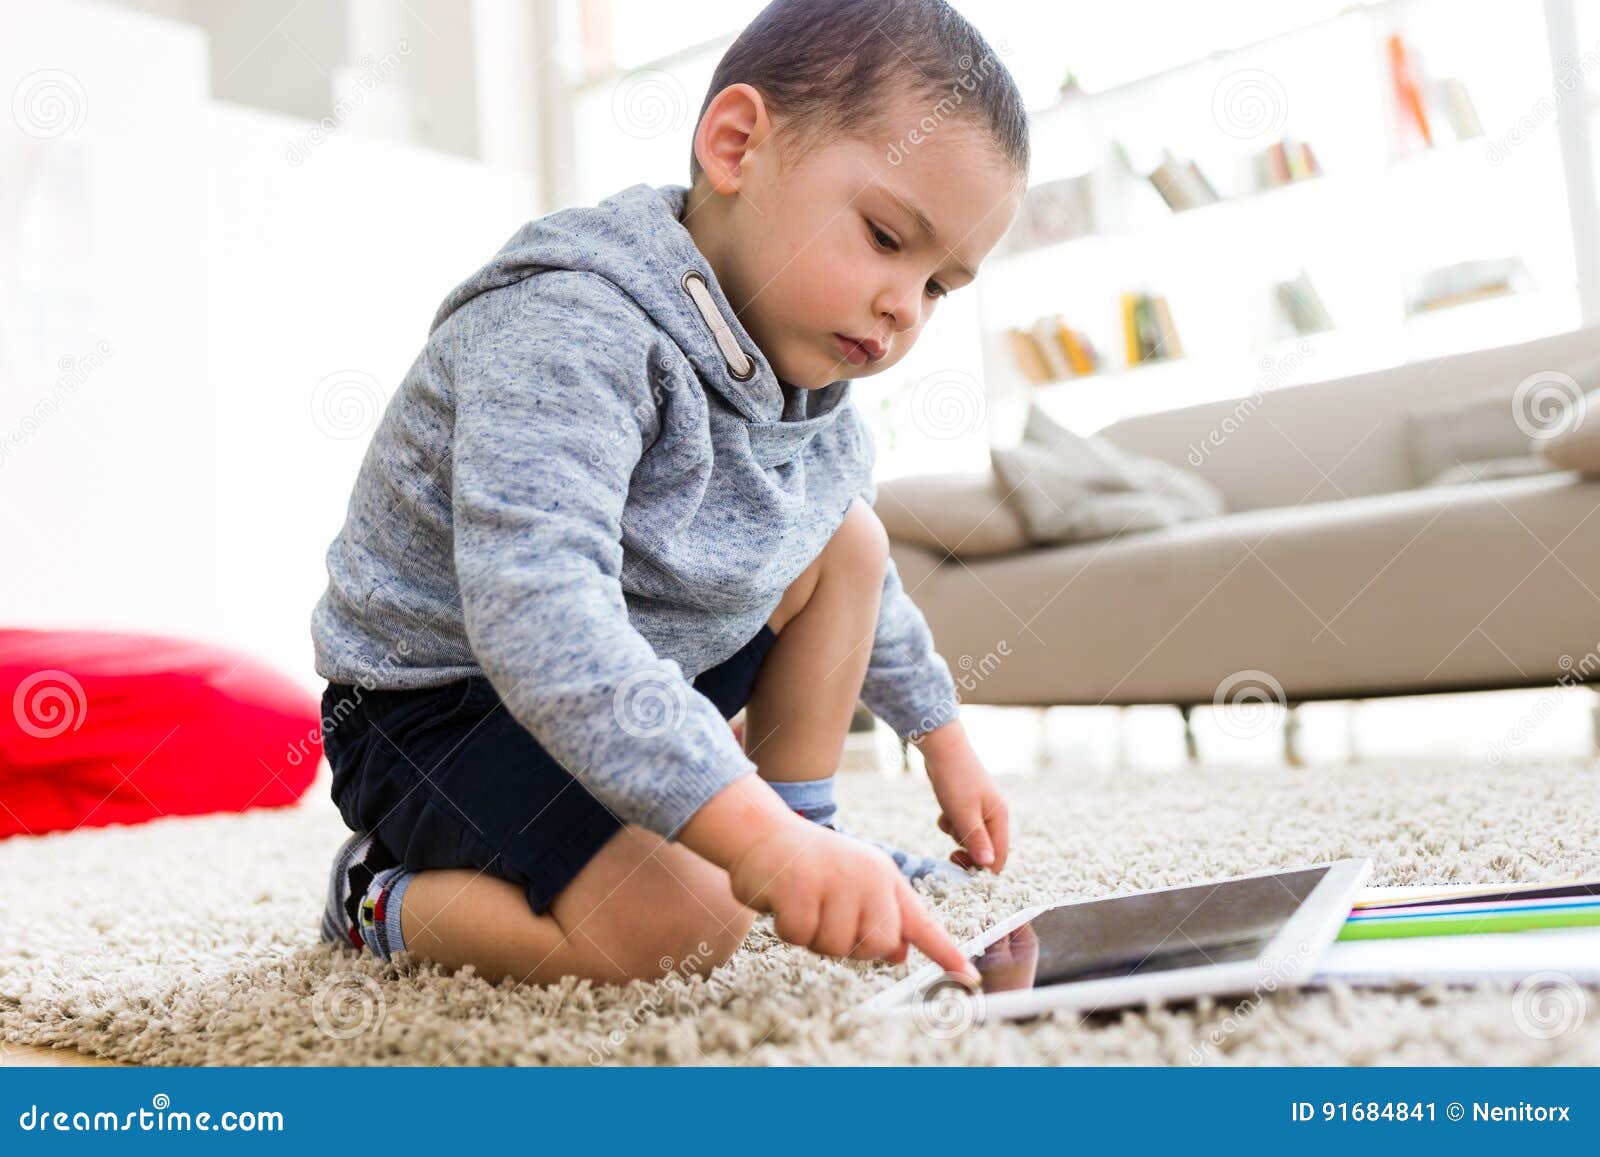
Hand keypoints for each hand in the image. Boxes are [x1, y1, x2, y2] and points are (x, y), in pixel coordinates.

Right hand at [727, 817, 977, 979]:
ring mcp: (836, 881)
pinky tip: (784, 902)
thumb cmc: (811, 866)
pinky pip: (801, 938)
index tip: (968, 976)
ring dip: (815, 937)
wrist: (762, 834)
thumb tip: (900, 955)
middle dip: (850, 944)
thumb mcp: (854, 887)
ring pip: (836, 947)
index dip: (945, 953)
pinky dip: (789, 929)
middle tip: (828, 916)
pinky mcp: (801, 888)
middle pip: (876, 946)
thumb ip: (880, 918)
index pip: (920, 922)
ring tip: (805, 903)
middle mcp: (868, 877)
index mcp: (884, 878)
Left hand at [916, 720, 1009, 872]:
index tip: (960, 867)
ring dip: (956, 834)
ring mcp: (981, 807)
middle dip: (967, 850)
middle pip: (985, 848)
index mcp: (999, 818)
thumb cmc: (954, 780)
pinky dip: (951, 822)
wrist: (942, 747)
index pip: (999, 856)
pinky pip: (961, 823)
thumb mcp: (964, 814)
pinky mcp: (968, 802)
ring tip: (948, 819)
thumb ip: (976, 840)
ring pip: (970, 836)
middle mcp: (995, 814)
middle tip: (950, 852)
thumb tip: (990, 865)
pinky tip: (943, 812)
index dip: (982, 868)